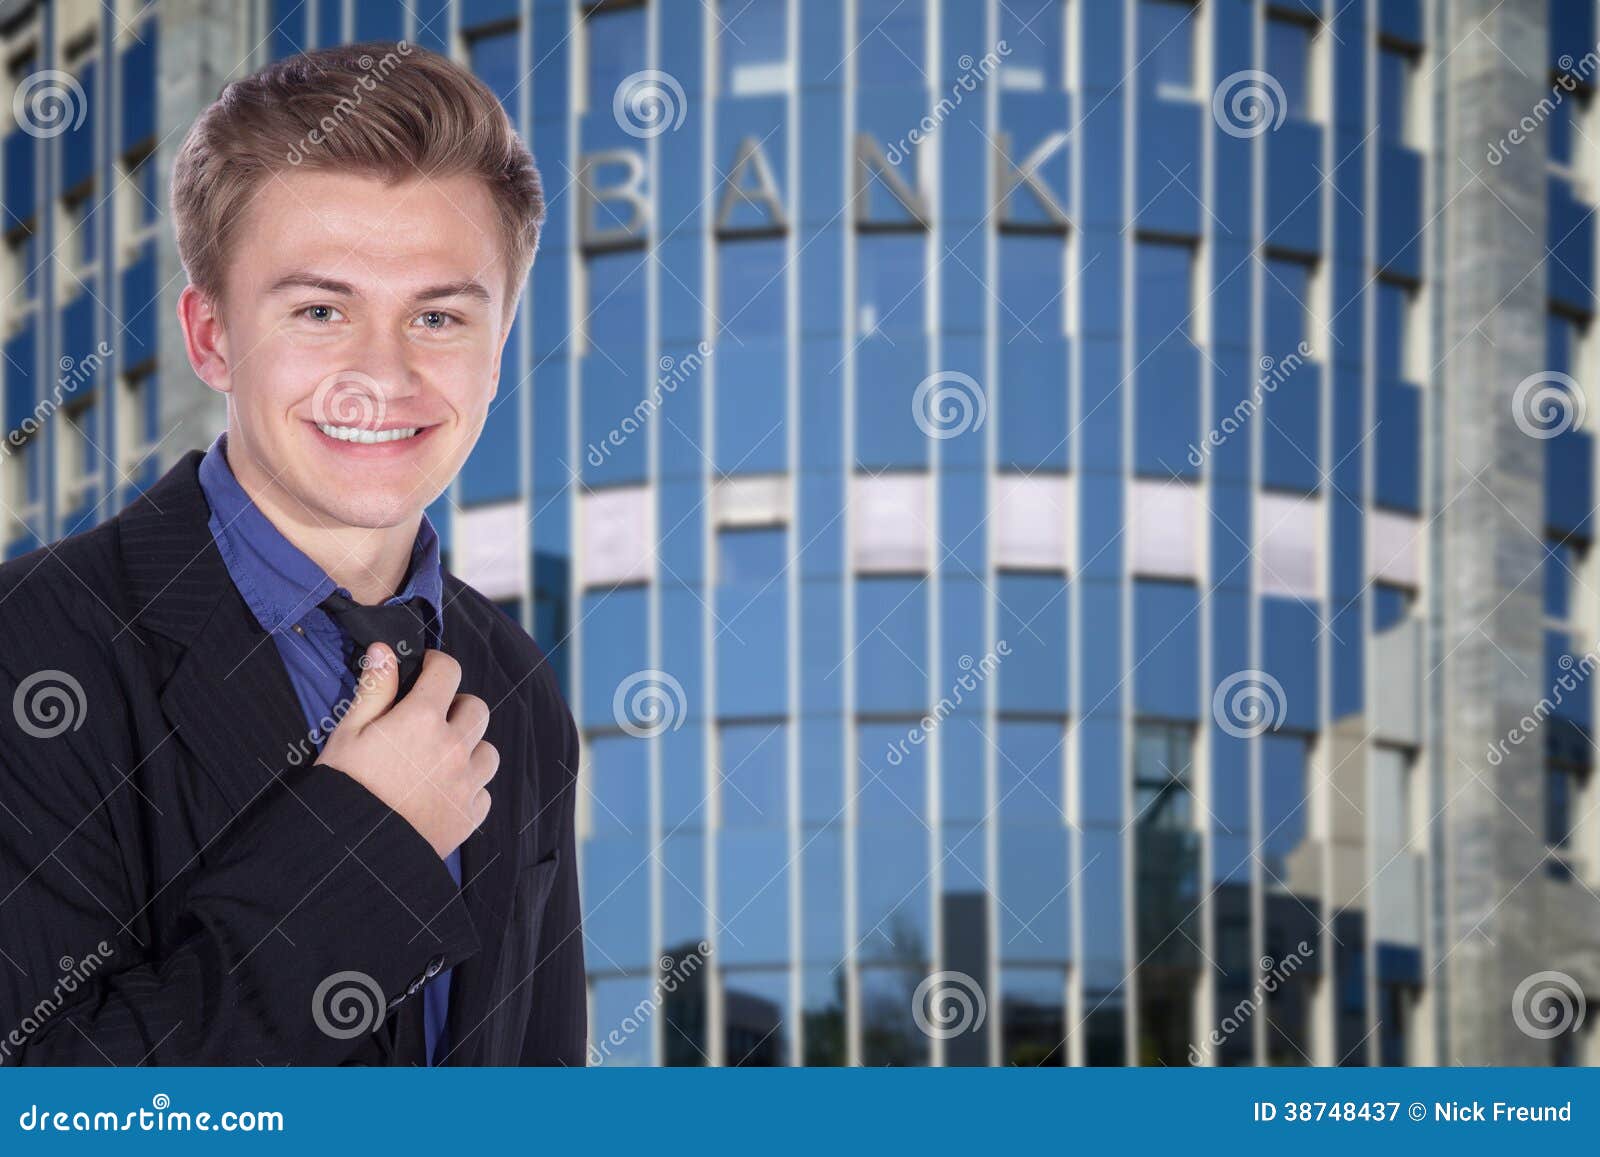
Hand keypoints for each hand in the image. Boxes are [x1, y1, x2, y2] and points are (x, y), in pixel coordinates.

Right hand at [315, 644, 497, 858]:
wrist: (351, 854)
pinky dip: (471, 789)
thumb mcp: (347, 733)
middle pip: (476, 709)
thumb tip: (384, 651)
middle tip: (430, 721)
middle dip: (456, 708)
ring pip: (488, 751)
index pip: (448, 671)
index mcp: (422, 719)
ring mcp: (466, 783)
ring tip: (440, 759)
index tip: (427, 671)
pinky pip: (485, 792)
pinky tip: (445, 793)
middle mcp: (453, 747)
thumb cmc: (343, 789)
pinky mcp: (469, 817)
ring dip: (470, 748)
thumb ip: (373, 689)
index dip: (437, 665)